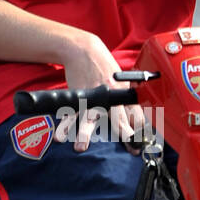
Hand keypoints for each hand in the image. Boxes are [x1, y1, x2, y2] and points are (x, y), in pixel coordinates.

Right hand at [54, 34, 143, 151]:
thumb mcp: (123, 82)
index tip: (139, 147)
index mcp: (123, 94)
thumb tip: (137, 124)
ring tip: (80, 147)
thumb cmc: (105, 68)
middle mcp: (109, 96)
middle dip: (123, 133)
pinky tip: (60, 136)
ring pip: (89, 118)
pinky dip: (65, 124)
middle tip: (129, 146)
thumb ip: (129, 102)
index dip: (139, 132)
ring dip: (85, 133)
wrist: (84, 51)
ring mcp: (91, 97)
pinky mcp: (76, 96)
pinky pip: (69, 113)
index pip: (135, 116)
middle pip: (117, 118)